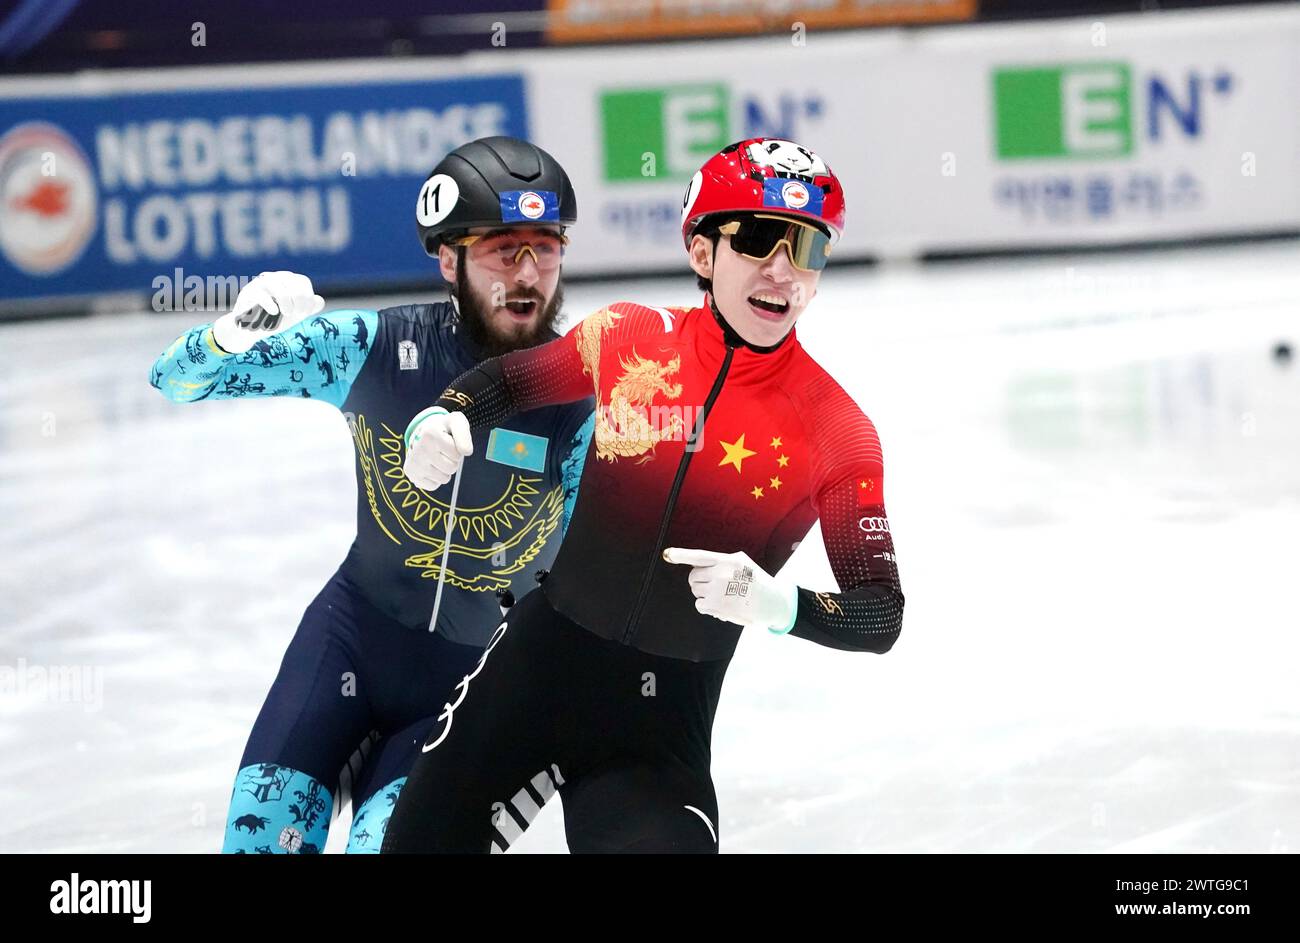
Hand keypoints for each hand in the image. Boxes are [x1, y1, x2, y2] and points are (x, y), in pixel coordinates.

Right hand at [211, 271, 324, 353]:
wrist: (249, 330)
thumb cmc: (272, 320)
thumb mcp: (294, 315)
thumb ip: (308, 308)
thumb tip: (319, 301)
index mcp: (285, 282)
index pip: (302, 281)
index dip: (307, 297)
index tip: (304, 313)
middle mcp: (272, 278)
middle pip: (292, 281)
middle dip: (299, 299)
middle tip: (297, 314)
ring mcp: (259, 285)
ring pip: (276, 284)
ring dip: (287, 301)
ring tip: (288, 314)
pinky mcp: (247, 295)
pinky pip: (260, 294)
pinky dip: (271, 304)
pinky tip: (275, 313)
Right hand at [403, 407, 472, 489]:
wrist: (423, 433)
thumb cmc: (444, 429)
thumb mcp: (457, 423)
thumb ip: (464, 434)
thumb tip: (466, 452)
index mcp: (430, 433)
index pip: (457, 454)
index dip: (457, 449)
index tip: (450, 441)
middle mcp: (419, 448)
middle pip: (452, 468)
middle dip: (452, 460)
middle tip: (444, 451)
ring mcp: (414, 462)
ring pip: (444, 479)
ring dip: (445, 470)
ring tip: (437, 457)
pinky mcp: (411, 473)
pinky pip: (434, 486)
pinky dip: (435, 479)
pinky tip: (430, 465)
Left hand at [662, 547, 796, 632]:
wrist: (773, 603)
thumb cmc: (756, 582)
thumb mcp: (743, 563)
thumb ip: (721, 562)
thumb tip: (697, 564)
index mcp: (729, 560)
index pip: (700, 556)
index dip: (682, 555)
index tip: (668, 553)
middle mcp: (722, 573)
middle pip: (693, 576)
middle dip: (700, 581)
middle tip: (715, 586)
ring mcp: (718, 590)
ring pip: (695, 590)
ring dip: (704, 594)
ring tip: (722, 595)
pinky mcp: (717, 605)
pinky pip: (699, 604)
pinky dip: (707, 607)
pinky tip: (722, 605)